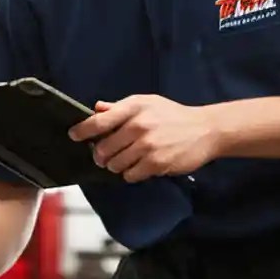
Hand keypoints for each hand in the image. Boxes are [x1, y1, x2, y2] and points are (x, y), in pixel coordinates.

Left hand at [67, 95, 221, 182]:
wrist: (206, 129)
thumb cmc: (173, 115)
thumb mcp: (147, 103)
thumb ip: (120, 107)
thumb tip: (97, 109)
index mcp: (133, 108)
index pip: (99, 121)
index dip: (82, 130)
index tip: (73, 135)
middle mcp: (138, 126)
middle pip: (104, 148)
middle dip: (101, 155)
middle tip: (104, 155)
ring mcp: (148, 146)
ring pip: (116, 164)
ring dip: (116, 166)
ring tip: (125, 160)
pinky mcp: (157, 163)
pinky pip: (131, 175)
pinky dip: (131, 174)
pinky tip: (139, 166)